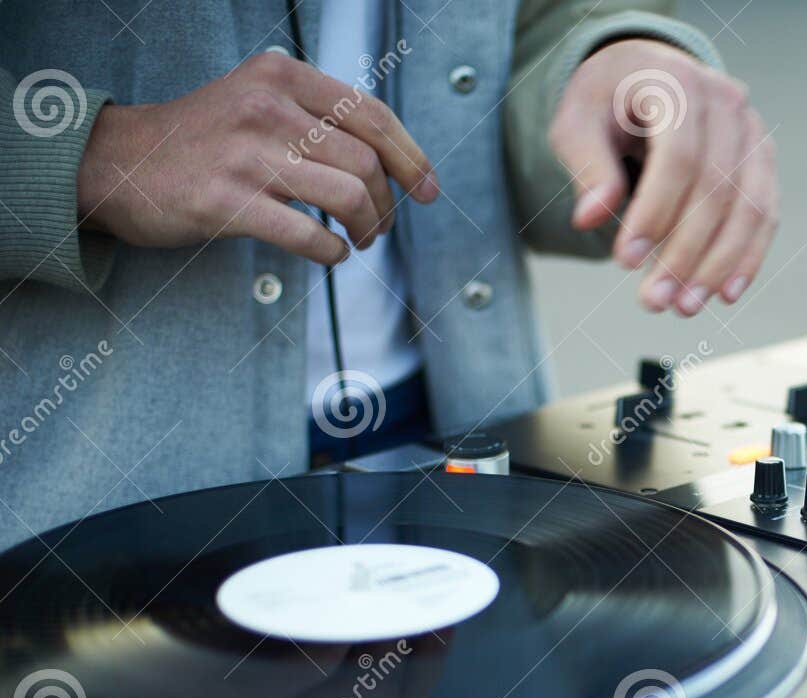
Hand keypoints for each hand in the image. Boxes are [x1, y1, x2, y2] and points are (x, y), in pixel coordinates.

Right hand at [77, 52, 438, 265]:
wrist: (119, 161)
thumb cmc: (205, 139)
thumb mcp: (259, 100)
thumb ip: (318, 118)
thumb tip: (392, 160)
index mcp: (282, 75)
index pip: (372, 115)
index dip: (412, 157)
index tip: (429, 190)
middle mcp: (266, 107)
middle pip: (366, 163)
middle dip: (387, 203)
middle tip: (380, 226)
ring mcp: (246, 154)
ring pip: (347, 196)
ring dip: (367, 228)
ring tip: (359, 240)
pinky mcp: (226, 201)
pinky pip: (308, 235)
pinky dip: (332, 252)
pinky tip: (330, 254)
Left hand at [549, 39, 777, 315]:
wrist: (645, 75)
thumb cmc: (606, 102)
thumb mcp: (577, 123)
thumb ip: (587, 166)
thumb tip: (590, 217)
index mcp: (678, 82)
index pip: (679, 156)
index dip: (655, 212)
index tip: (626, 260)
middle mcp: (725, 101)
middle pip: (717, 188)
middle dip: (686, 253)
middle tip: (654, 302)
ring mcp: (751, 131)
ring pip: (748, 207)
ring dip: (719, 265)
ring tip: (684, 307)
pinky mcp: (762, 160)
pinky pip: (765, 214)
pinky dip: (748, 257)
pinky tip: (725, 293)